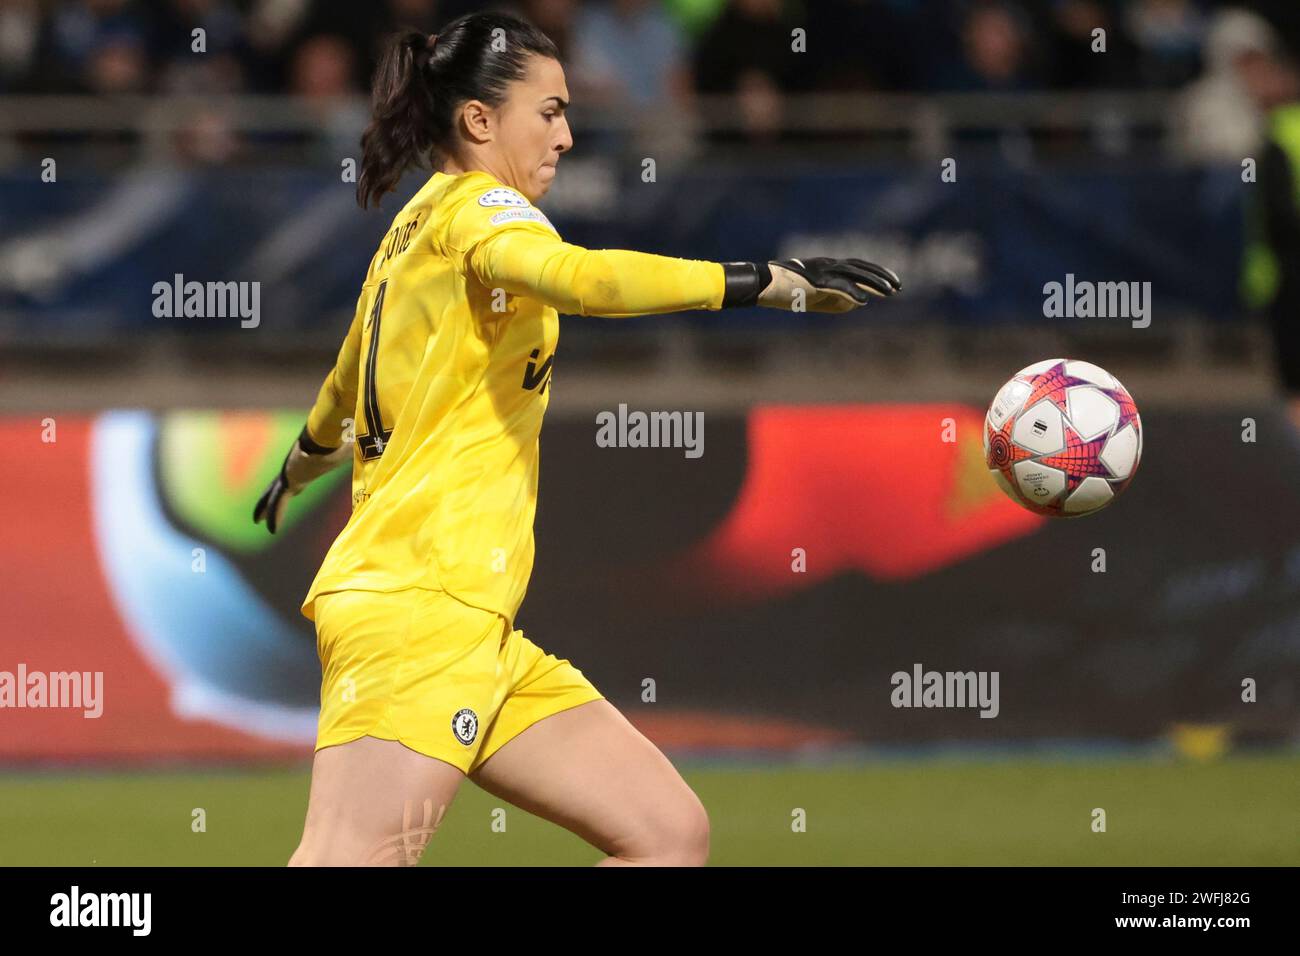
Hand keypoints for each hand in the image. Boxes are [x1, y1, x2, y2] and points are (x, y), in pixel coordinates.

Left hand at [252, 426, 351, 533]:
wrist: (330, 435)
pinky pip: (279, 501)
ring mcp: (290, 472)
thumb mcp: (349, 449)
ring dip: (265, 506)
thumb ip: (355, 452)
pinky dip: (275, 515)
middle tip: (261, 505)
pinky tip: (271, 529)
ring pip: (275, 494)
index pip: (298, 474)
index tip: (293, 488)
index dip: (294, 483)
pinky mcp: (289, 479)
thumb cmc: (342, 439)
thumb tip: (377, 448)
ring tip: (257, 519)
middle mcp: (296, 466)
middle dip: (271, 494)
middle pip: (280, 484)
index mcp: (309, 461)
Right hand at [722, 258, 901, 311]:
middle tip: (899, 286)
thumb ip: (835, 299)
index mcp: (828, 265)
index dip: (876, 272)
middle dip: (881, 276)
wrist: (763, 284)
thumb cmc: (785, 291)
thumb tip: (856, 303)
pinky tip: (865, 301)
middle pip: (861, 267)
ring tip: (890, 292)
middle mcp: (828, 264)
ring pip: (854, 274)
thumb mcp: (815, 296)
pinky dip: (853, 293)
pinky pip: (838, 286)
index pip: (858, 266)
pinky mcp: (815, 281)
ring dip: (874, 283)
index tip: (891, 281)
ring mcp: (822, 270)